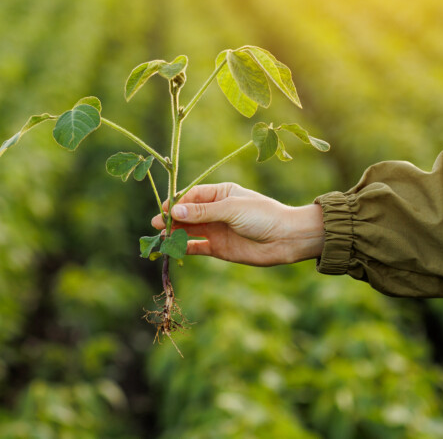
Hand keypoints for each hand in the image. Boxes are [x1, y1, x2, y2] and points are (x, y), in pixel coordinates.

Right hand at [151, 182, 324, 265]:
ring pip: (189, 230)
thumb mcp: (231, 209)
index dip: (177, 203)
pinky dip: (184, 248)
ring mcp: (216, 230)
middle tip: (156, 225)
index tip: (164, 210)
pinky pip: (196, 247)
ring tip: (161, 237)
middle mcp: (216, 211)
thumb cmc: (262, 216)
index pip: (192, 196)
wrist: (286, 239)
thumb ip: (202, 213)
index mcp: (221, 194)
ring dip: (175, 233)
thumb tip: (174, 212)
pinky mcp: (218, 248)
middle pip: (187, 214)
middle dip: (172, 219)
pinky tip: (173, 249)